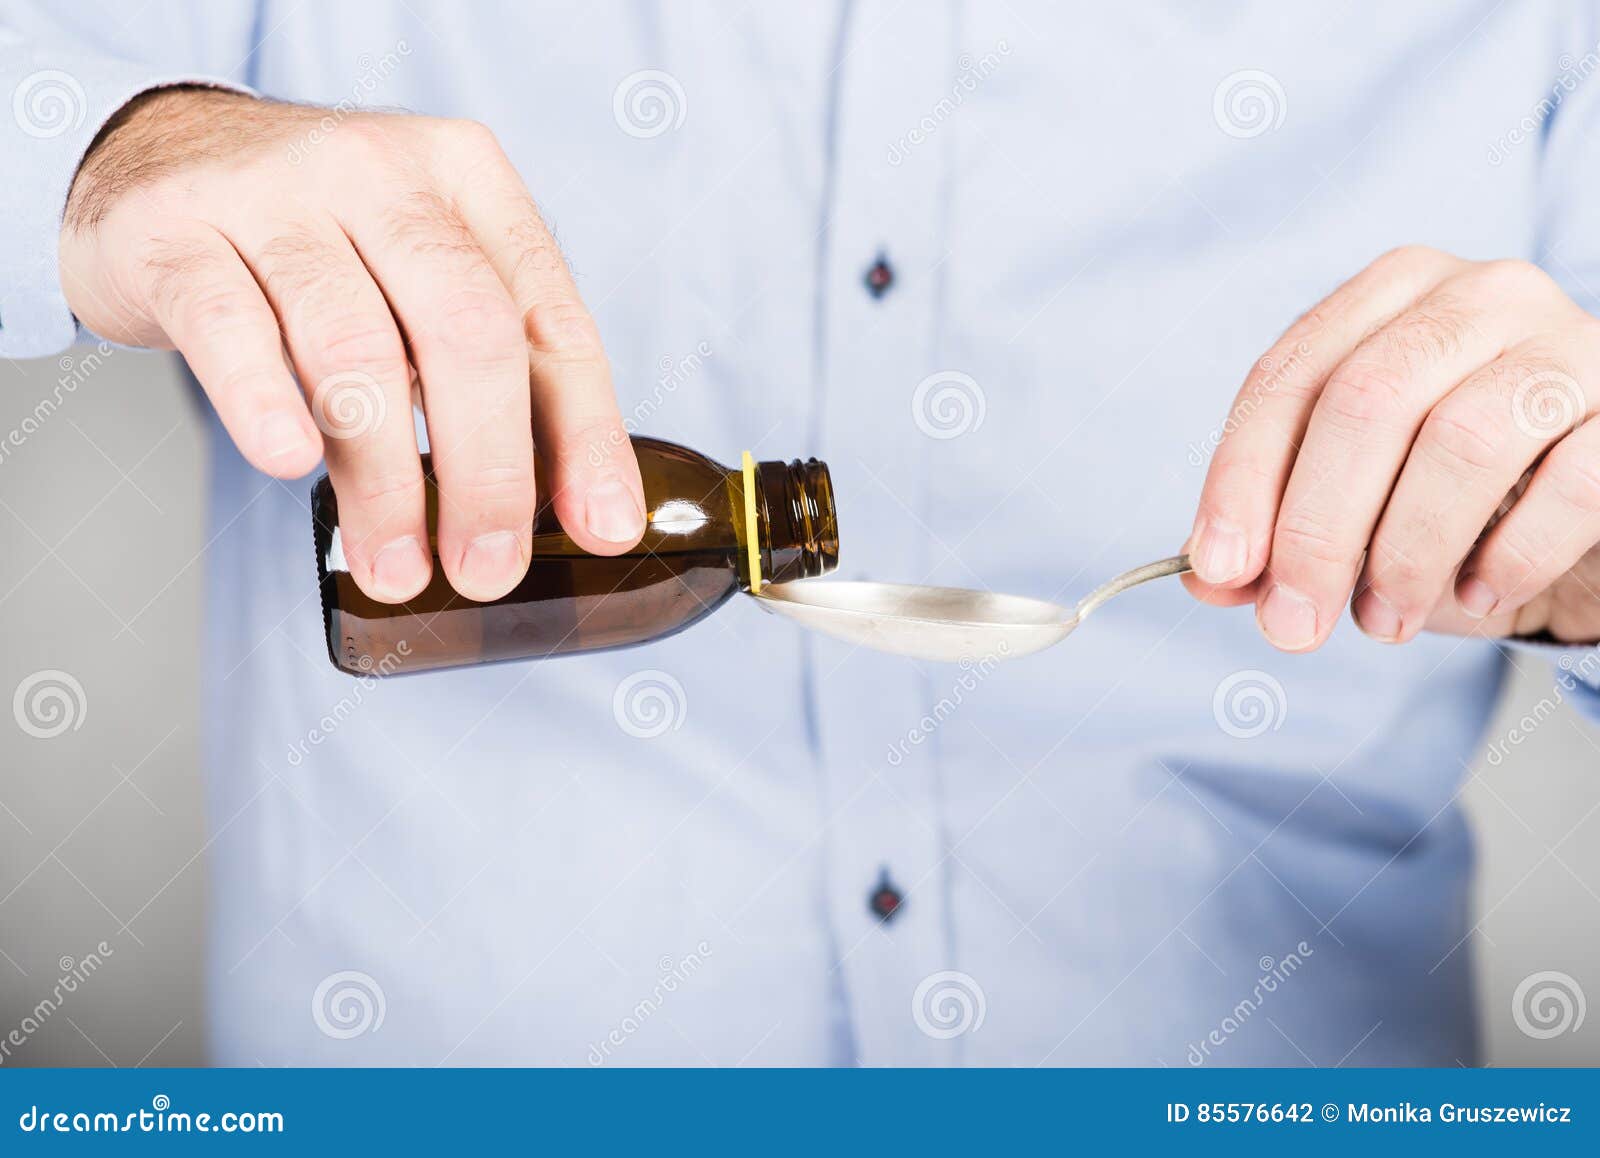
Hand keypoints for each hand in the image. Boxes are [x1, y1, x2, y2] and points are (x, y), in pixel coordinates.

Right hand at [59, 86, 645, 603]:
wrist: (159, 154)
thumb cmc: (324, 242)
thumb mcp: (425, 278)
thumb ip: (501, 372)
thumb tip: (579, 513)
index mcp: (469, 180)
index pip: (551, 321)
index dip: (585, 435)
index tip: (599, 528)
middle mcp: (382, 172)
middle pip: (467, 331)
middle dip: (488, 470)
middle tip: (486, 567)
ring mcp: (275, 193)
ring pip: (355, 347)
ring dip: (383, 481)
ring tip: (397, 565)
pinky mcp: (176, 232)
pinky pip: (230, 326)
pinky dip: (266, 402)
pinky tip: (290, 463)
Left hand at [1186, 246, 1599, 650]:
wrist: (1593, 513)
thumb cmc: (1456, 500)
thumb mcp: (1356, 508)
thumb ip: (1276, 534)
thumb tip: (1207, 578)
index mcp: (1388, 296)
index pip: (1288, 377)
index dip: (1243, 478)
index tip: (1221, 568)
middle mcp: (1478, 295)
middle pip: (1366, 401)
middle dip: (1316, 529)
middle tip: (1295, 624)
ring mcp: (1566, 343)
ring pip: (1461, 439)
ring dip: (1406, 552)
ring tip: (1386, 620)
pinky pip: (1570, 484)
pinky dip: (1508, 557)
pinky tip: (1476, 595)